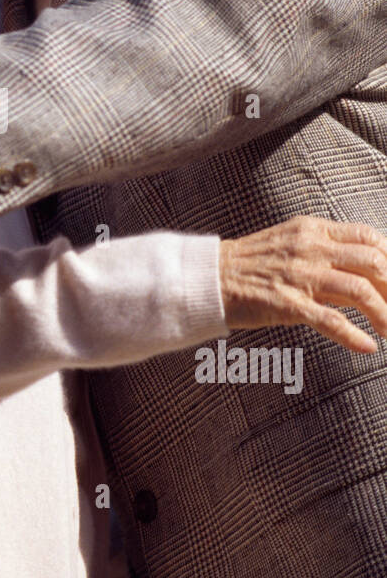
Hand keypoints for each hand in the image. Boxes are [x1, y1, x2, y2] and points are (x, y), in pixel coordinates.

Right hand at [219, 216, 386, 349]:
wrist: (208, 277)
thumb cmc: (249, 265)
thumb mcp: (290, 243)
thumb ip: (324, 250)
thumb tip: (360, 267)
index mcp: (312, 230)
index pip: (368, 237)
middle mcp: (310, 248)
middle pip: (372, 262)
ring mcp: (299, 276)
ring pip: (359, 291)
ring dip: (384, 314)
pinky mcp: (287, 304)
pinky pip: (330, 320)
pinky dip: (353, 336)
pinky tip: (368, 347)